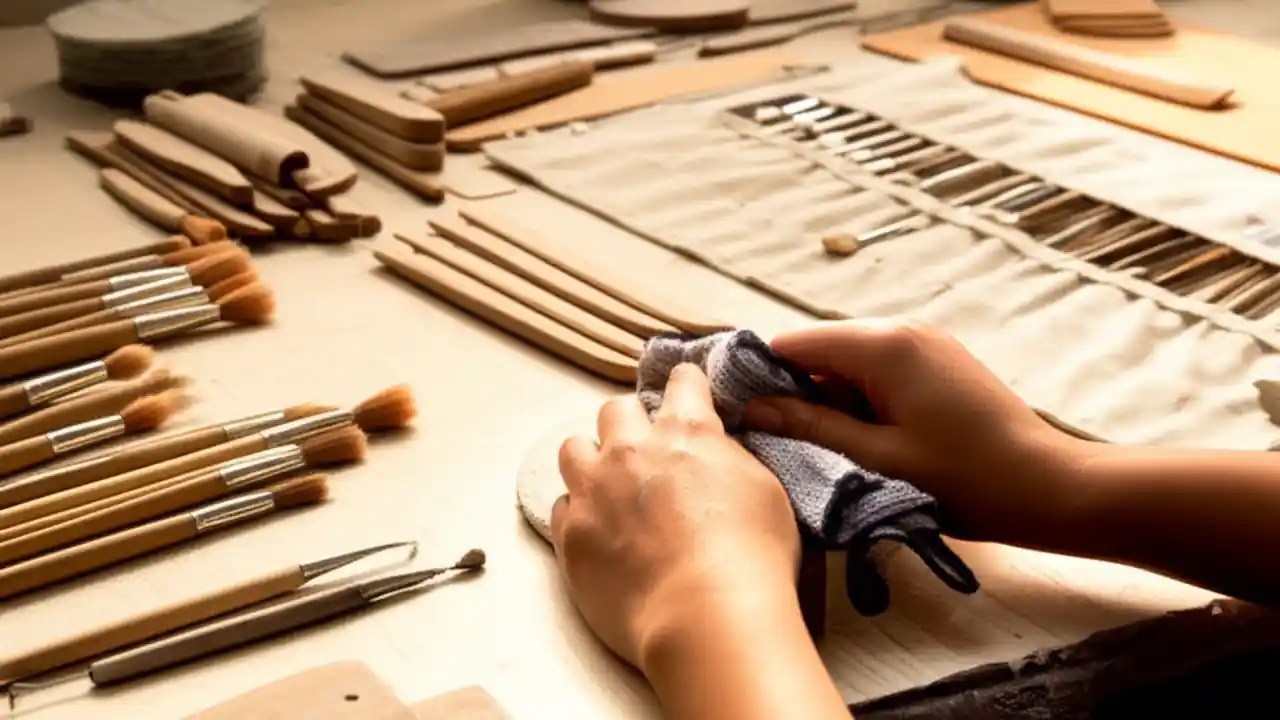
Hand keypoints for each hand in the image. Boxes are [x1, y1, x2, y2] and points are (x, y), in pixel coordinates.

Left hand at [551, 364, 799, 670]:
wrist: (706, 616)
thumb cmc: (750, 558)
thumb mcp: (765, 492)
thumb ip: (731, 461)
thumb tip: (714, 454)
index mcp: (687, 433)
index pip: (681, 383)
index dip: (686, 386)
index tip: (685, 392)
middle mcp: (633, 450)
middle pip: (615, 410)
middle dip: (628, 424)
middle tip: (643, 451)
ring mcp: (594, 490)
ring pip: (573, 448)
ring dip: (591, 461)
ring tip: (607, 486)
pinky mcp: (571, 534)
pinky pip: (561, 506)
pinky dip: (578, 513)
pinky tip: (598, 532)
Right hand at [744, 320, 1092, 545]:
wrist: (1049, 488)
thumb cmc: (964, 479)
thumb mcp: (876, 458)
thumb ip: (810, 427)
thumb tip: (751, 408)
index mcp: (883, 345)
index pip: (794, 341)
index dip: (760, 374)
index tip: (735, 411)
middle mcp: (902, 329)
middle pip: (821, 349)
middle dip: (795, 389)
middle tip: (776, 440)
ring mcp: (925, 342)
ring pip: (849, 362)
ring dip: (829, 398)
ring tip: (821, 446)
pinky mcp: (939, 362)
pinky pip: (879, 370)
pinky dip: (860, 398)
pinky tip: (861, 438)